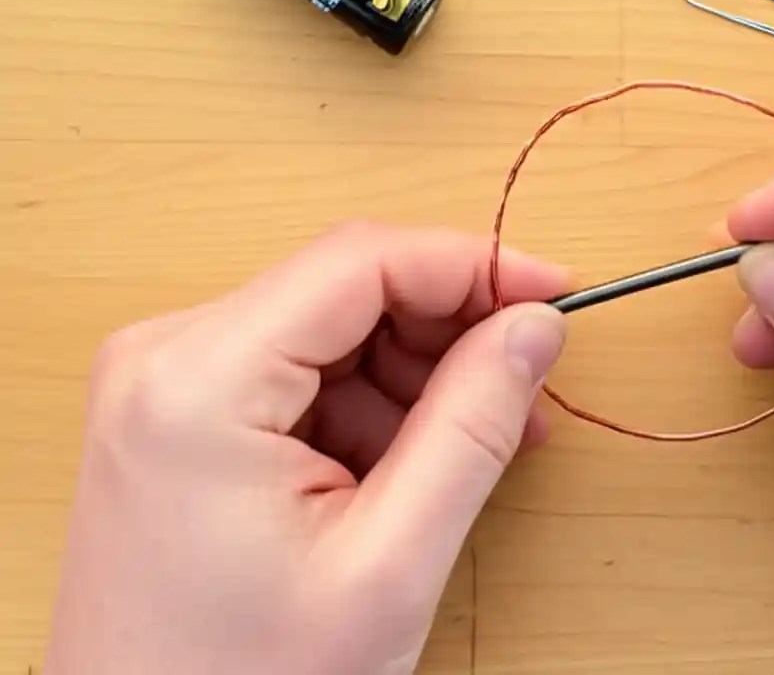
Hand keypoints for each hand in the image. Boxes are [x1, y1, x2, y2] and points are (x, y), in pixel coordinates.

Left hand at [46, 224, 568, 674]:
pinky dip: (372, 407)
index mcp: (199, 381)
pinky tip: (412, 465)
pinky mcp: (182, 415)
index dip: (477, 264)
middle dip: (450, 329)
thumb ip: (472, 427)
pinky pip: (302, 375)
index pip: (362, 261)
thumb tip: (534, 327)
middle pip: (346, 288)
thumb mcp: (388, 562)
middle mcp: (166, 359)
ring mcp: (167, 385)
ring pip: (333, 331)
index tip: (557, 292)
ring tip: (476, 445)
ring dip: (417, 375)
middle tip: (527, 384)